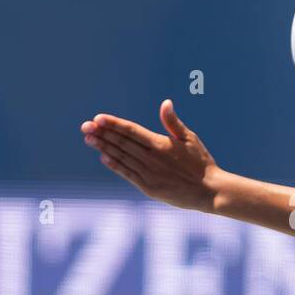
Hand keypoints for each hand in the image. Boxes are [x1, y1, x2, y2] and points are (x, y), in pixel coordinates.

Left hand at [80, 99, 224, 212]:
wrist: (209, 191)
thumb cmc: (200, 162)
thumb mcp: (189, 138)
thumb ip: (173, 122)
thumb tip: (165, 103)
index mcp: (161, 144)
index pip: (131, 130)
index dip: (113, 124)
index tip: (98, 118)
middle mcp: (152, 158)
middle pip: (122, 143)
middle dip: (102, 133)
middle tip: (85, 126)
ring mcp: (149, 174)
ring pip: (121, 157)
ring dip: (104, 147)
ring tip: (88, 139)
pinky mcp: (149, 187)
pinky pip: (128, 174)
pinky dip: (115, 165)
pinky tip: (103, 157)